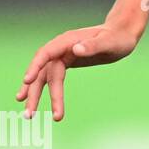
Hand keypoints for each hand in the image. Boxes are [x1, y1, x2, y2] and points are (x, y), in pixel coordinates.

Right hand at [15, 19, 140, 120]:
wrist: (121, 34)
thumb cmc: (118, 37)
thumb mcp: (109, 42)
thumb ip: (94, 45)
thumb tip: (76, 50)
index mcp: (68, 41)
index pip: (46, 53)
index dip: (35, 66)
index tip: (27, 80)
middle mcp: (61, 48)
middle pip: (44, 71)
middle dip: (35, 92)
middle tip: (30, 113)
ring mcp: (62, 56)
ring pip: (45, 77)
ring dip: (36, 95)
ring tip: (29, 115)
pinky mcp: (65, 63)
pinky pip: (50, 78)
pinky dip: (41, 89)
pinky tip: (32, 100)